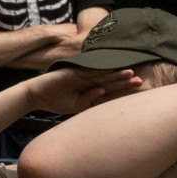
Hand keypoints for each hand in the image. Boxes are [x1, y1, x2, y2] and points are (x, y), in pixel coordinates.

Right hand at [23, 66, 143, 115]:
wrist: (36, 96)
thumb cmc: (56, 102)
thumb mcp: (76, 106)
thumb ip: (89, 99)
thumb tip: (102, 91)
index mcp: (90, 88)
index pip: (110, 87)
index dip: (123, 86)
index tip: (137, 87)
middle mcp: (88, 79)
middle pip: (109, 79)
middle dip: (124, 80)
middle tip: (140, 81)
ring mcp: (81, 74)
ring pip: (102, 73)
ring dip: (115, 74)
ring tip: (130, 74)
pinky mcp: (73, 72)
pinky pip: (89, 71)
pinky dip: (100, 71)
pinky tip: (111, 71)